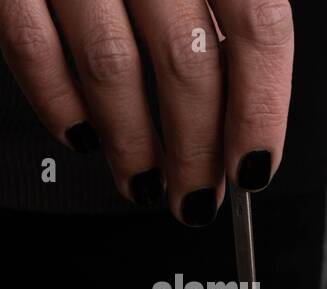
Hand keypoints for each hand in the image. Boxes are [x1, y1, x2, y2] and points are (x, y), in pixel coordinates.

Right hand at [0, 0, 292, 220]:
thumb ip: (226, 6)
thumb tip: (250, 102)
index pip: (258, 29)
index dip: (261, 110)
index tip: (255, 167)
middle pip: (188, 62)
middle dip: (198, 148)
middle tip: (201, 196)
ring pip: (112, 65)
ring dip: (134, 144)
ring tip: (150, 186)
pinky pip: (30, 43)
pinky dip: (58, 101)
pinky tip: (84, 138)